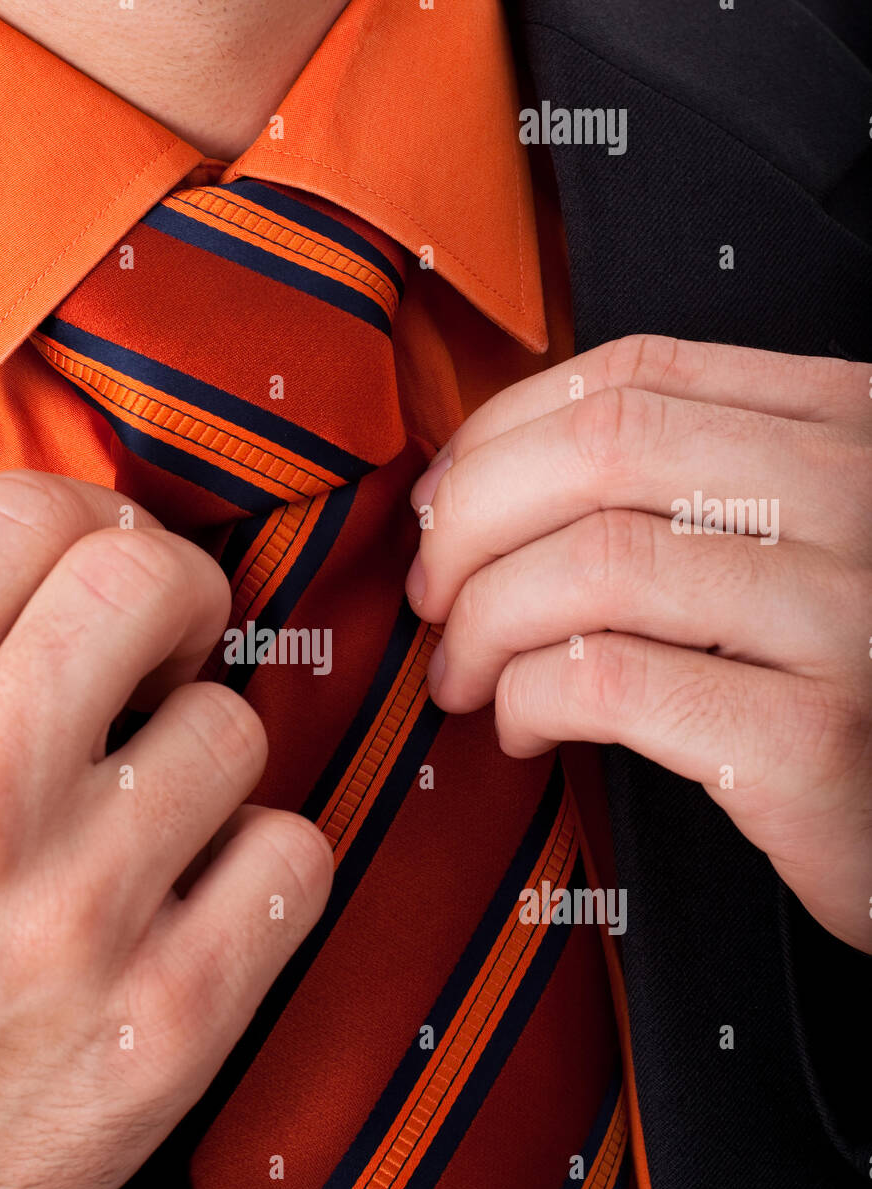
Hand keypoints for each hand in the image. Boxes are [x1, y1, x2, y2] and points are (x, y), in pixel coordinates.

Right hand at [0, 470, 332, 1188]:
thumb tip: (102, 552)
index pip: (26, 514)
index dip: (100, 516)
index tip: (117, 561)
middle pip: (148, 581)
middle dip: (186, 598)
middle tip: (171, 652)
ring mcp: (76, 914)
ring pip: (237, 726)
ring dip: (211, 756)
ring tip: (154, 815)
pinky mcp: (169, 1016)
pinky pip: (296, 853)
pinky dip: (264, 863)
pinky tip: (202, 893)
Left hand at [407, 335, 871, 951]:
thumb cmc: (836, 678)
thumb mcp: (784, 542)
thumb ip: (671, 487)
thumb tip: (471, 485)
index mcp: (842, 425)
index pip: (630, 377)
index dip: (499, 434)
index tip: (440, 504)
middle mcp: (856, 495)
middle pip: (600, 452)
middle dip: (470, 523)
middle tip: (433, 596)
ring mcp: (843, 615)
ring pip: (594, 562)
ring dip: (483, 621)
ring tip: (462, 674)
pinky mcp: (810, 737)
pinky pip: (608, 680)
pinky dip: (527, 698)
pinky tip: (523, 728)